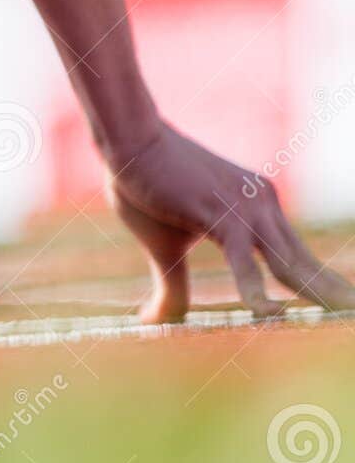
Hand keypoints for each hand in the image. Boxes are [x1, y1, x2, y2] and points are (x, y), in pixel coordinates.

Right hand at [107, 123, 354, 321]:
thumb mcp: (161, 245)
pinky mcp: (220, 215)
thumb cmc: (143, 184)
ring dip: (320, 296)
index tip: (344, 305)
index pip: (298, 258)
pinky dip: (256, 291)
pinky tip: (271, 315)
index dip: (324, 285)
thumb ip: (171, 286)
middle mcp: (264, 207)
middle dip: (337, 294)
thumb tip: (151, 323)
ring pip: (289, 266)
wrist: (129, 139)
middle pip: (306, 265)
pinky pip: (242, 262)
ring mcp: (246, 210)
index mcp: (258, 209)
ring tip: (346, 318)